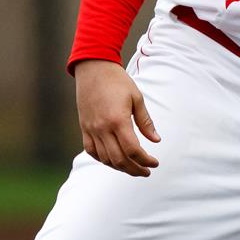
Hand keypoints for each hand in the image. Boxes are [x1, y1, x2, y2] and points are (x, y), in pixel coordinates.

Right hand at [72, 59, 161, 175]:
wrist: (93, 68)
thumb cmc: (118, 81)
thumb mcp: (137, 98)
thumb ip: (145, 121)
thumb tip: (156, 140)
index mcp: (118, 120)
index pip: (133, 150)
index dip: (145, 160)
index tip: (155, 163)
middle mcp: (102, 128)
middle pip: (119, 160)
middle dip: (135, 169)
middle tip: (146, 171)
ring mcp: (91, 129)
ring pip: (105, 158)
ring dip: (120, 167)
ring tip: (133, 167)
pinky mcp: (84, 128)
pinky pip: (91, 151)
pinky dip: (103, 159)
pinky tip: (113, 159)